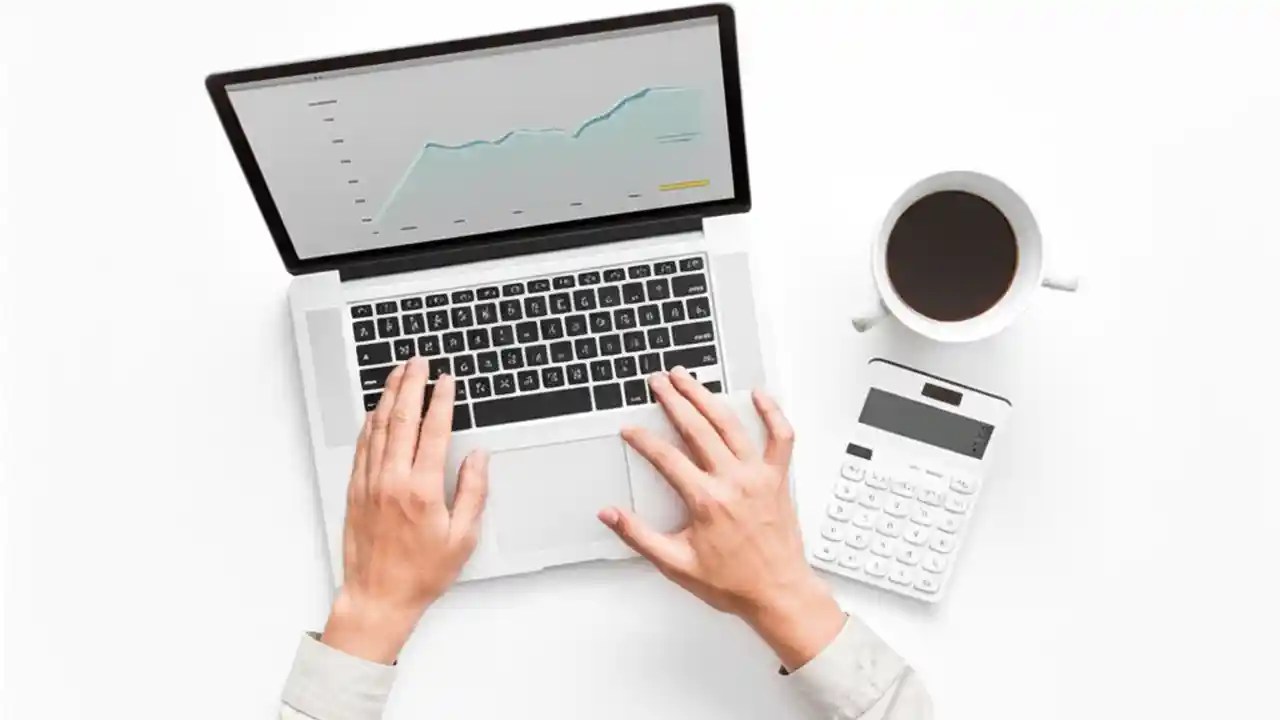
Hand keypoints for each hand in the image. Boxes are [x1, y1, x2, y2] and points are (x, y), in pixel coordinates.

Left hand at [321, 359, 488, 663]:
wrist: (377, 598)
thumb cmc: (421, 574)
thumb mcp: (463, 537)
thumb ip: (473, 492)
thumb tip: (478, 457)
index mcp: (422, 490)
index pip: (433, 431)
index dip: (441, 400)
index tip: (446, 381)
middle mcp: (392, 481)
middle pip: (402, 419)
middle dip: (411, 384)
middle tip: (418, 361)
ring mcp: (370, 483)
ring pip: (378, 427)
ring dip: (389, 396)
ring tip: (397, 373)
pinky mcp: (355, 491)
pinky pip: (362, 446)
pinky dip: (370, 423)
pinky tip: (376, 410)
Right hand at [599, 368, 843, 669]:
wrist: (778, 594)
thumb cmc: (733, 583)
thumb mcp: (675, 564)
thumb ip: (638, 536)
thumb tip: (611, 514)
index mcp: (706, 500)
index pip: (666, 457)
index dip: (643, 439)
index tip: (630, 430)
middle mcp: (733, 481)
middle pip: (697, 428)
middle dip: (673, 400)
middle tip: (658, 382)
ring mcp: (758, 476)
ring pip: (730, 424)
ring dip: (707, 397)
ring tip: (688, 379)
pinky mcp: (778, 478)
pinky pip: (781, 437)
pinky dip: (772, 412)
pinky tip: (759, 395)